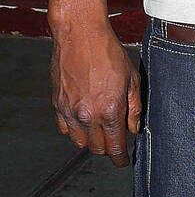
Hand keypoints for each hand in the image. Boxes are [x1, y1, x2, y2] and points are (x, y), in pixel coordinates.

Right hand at [50, 20, 141, 166]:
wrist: (81, 35)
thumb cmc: (109, 53)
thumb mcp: (132, 78)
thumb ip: (134, 107)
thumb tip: (133, 129)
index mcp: (110, 110)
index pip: (115, 146)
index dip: (120, 158)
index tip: (123, 162)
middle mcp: (88, 114)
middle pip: (97, 148)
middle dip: (108, 149)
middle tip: (115, 142)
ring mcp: (70, 110)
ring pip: (79, 141)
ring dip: (91, 140)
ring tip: (100, 130)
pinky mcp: (57, 104)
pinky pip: (64, 128)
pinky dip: (74, 130)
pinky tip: (84, 120)